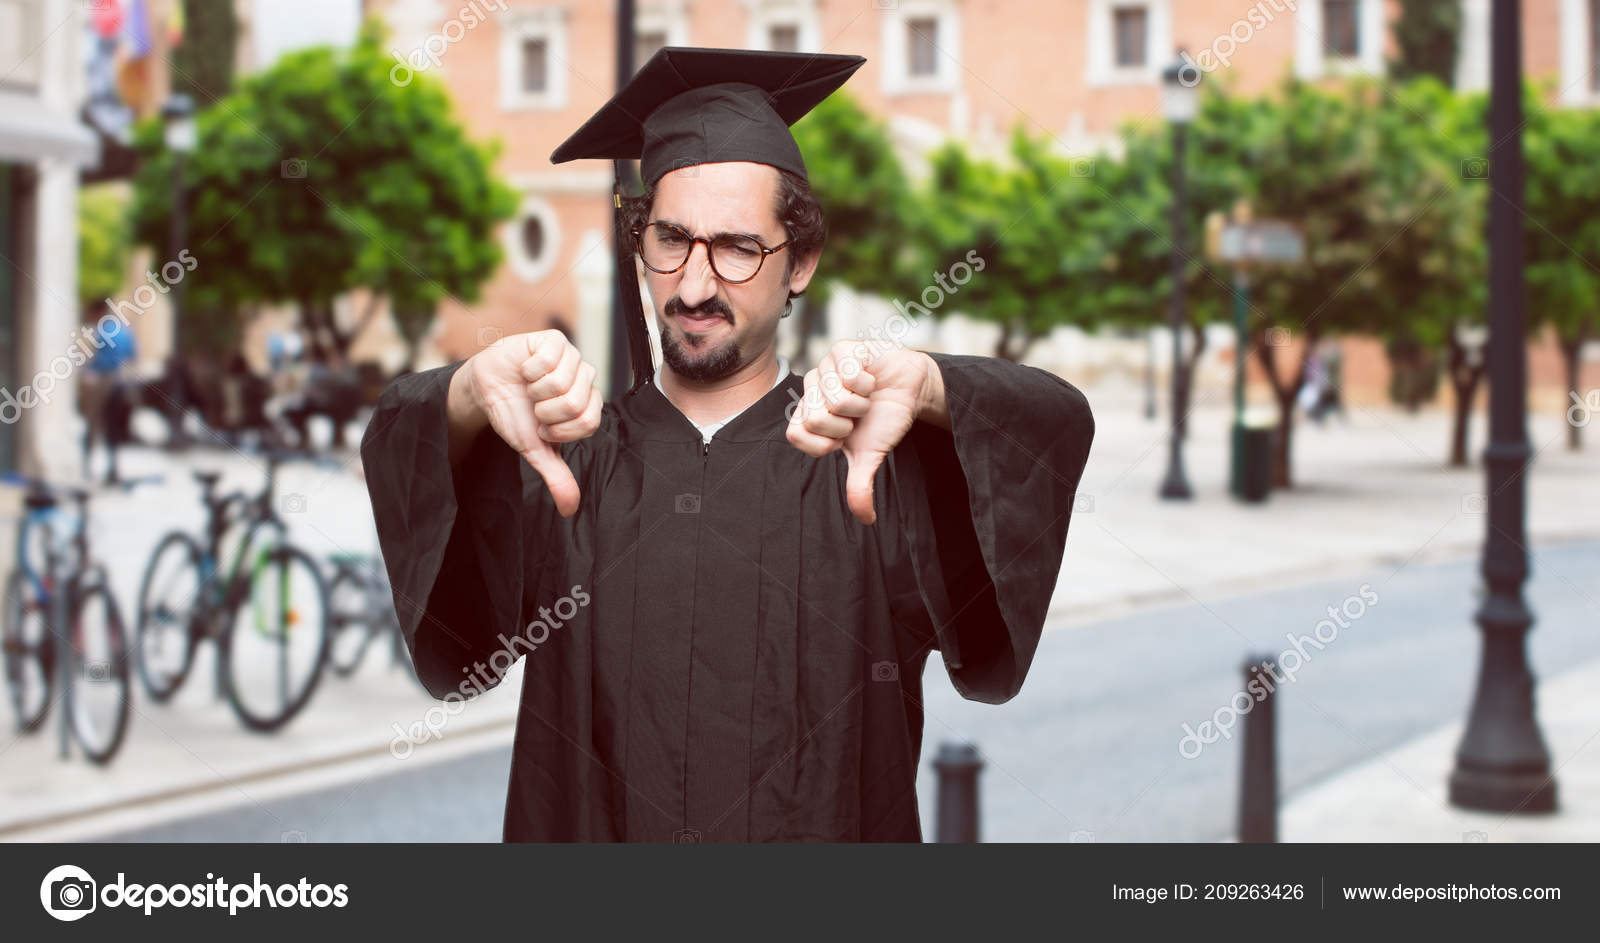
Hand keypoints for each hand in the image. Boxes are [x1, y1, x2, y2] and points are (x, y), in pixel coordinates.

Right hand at [461, 330, 600, 517]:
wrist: (486, 389)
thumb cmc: (515, 415)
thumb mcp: (535, 450)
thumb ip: (556, 477)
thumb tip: (570, 509)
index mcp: (587, 405)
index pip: (588, 422)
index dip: (559, 429)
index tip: (543, 427)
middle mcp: (585, 380)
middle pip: (575, 403)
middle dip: (545, 412)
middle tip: (534, 407)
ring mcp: (572, 358)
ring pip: (561, 382)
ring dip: (535, 391)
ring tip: (528, 388)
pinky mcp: (554, 341)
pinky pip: (549, 359)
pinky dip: (529, 370)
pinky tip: (525, 370)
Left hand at [785, 341, 945, 524]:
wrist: (911, 389)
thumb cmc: (884, 418)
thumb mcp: (870, 454)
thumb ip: (860, 485)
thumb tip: (866, 520)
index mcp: (810, 415)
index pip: (795, 435)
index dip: (824, 441)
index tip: (844, 437)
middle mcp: (812, 391)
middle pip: (814, 418)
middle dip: (846, 423)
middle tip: (858, 415)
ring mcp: (824, 368)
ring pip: (834, 397)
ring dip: (861, 402)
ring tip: (867, 395)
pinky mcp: (842, 350)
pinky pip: (848, 373)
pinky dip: (867, 381)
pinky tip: (871, 377)